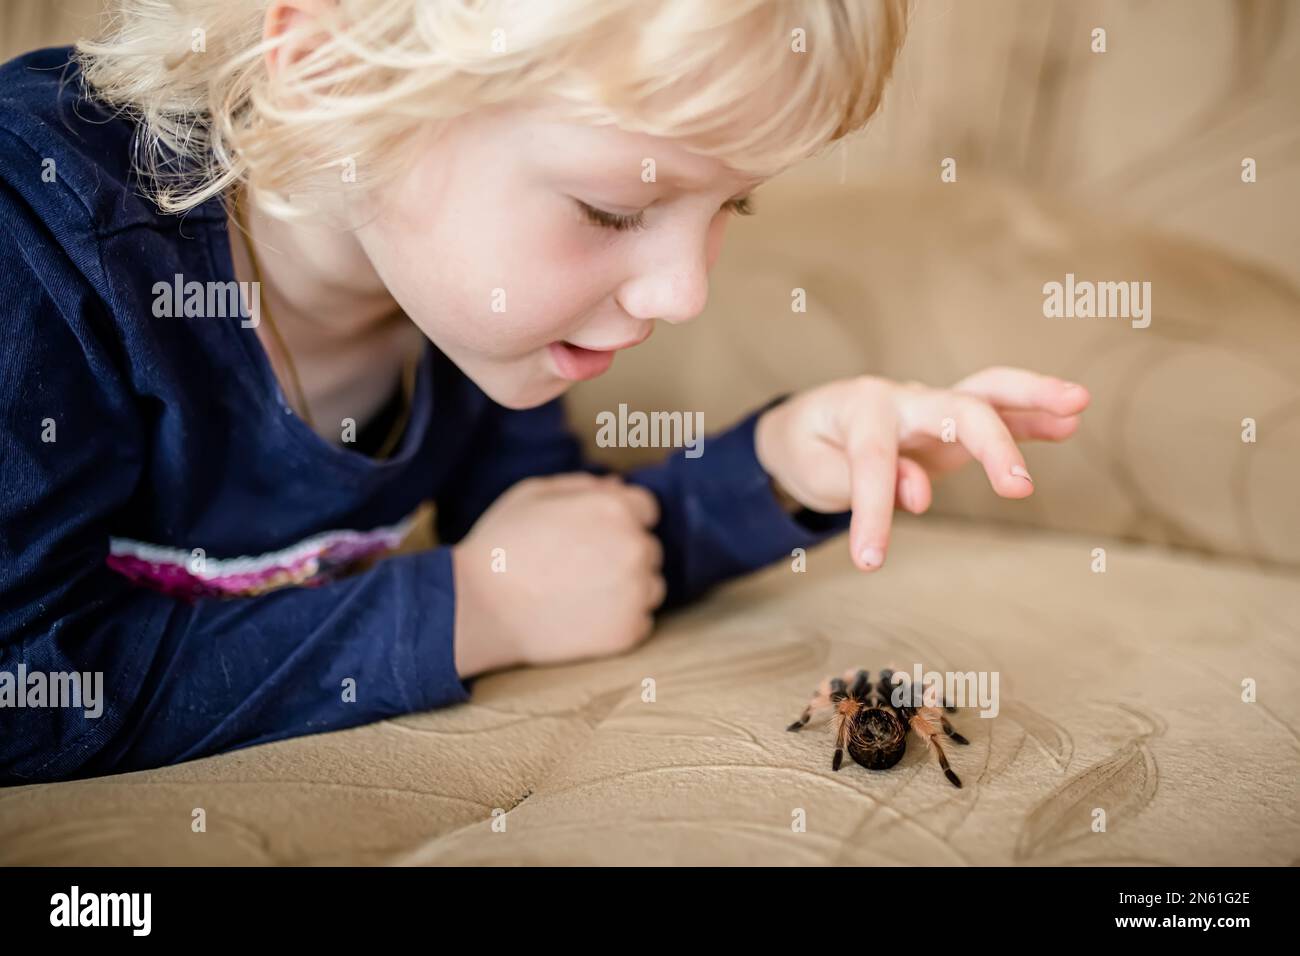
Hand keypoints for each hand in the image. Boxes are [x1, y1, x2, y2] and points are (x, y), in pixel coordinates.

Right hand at [451, 472, 664, 676]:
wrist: (478, 607)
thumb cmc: (501, 545)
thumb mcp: (534, 494)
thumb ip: (583, 485)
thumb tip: (618, 487)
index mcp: (615, 508)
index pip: (646, 510)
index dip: (619, 521)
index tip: (592, 537)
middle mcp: (634, 547)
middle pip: (649, 549)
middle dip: (623, 554)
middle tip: (579, 568)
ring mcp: (634, 593)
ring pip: (651, 587)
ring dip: (627, 589)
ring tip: (580, 594)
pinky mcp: (627, 632)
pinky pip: (641, 623)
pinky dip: (619, 622)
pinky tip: (583, 618)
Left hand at [754, 367, 1090, 571]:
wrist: (807, 423)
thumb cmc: (811, 448)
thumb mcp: (814, 469)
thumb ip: (856, 481)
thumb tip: (917, 492)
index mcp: (860, 410)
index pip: (874, 462)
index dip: (874, 513)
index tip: (870, 561)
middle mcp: (902, 400)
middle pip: (954, 408)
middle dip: (991, 444)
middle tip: (1020, 490)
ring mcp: (931, 408)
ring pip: (987, 393)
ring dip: (1033, 397)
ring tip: (1079, 403)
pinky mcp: (951, 424)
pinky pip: (995, 411)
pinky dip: (1032, 415)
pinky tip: (1071, 420)